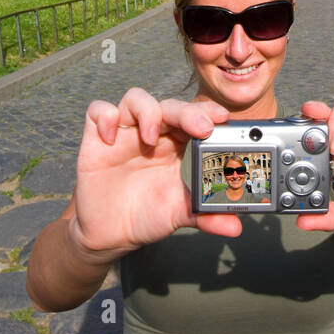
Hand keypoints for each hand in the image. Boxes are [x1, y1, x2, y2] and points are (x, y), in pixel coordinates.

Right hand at [68, 89, 238, 264]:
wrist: (110, 234)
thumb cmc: (148, 214)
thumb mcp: (179, 215)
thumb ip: (206, 216)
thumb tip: (235, 227)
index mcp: (179, 145)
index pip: (195, 117)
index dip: (209, 113)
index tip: (224, 120)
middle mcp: (155, 133)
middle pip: (171, 106)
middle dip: (187, 112)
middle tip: (201, 127)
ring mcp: (126, 133)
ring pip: (136, 99)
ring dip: (147, 111)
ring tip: (149, 137)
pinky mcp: (97, 138)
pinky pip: (98, 111)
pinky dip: (104, 117)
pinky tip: (110, 138)